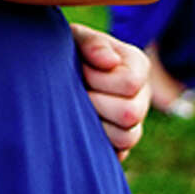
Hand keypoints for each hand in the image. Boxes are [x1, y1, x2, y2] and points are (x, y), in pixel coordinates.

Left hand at [70, 22, 149, 156]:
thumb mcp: (77, 39)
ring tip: (78, 109)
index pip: (129, 83)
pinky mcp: (119, 144)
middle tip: (77, 93)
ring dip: (94, 124)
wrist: (53, 74)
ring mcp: (133, 123)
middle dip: (94, 103)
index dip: (98, 78)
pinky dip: (95, 144)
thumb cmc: (68, 52)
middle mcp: (141, 96)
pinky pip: (116, 155)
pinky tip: (81, 126)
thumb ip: (93, 44)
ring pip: (126, 138)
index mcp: (137, 66)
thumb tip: (109, 62)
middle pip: (130, 114)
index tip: (81, 70)